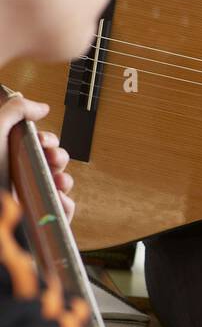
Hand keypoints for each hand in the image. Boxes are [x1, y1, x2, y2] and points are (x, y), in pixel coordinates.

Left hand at [0, 93, 74, 220]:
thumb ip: (17, 110)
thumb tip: (41, 107)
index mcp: (10, 157)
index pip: (39, 145)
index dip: (48, 139)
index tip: (42, 140)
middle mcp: (20, 176)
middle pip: (53, 162)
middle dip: (59, 156)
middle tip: (51, 158)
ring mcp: (30, 198)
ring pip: (60, 185)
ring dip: (65, 179)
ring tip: (57, 181)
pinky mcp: (40, 219)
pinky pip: (62, 210)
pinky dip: (65, 204)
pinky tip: (56, 199)